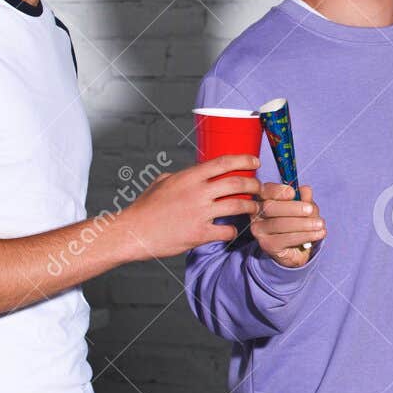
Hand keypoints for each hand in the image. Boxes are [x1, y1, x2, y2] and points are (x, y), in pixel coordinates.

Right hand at [118, 155, 260, 258]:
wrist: (133, 232)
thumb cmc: (144, 208)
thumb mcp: (161, 182)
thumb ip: (179, 176)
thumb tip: (188, 173)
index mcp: (189, 177)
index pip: (223, 162)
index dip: (244, 159)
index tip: (255, 161)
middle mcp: (198, 192)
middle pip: (238, 183)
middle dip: (254, 185)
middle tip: (259, 188)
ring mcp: (200, 213)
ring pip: (238, 206)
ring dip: (251, 207)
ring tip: (254, 208)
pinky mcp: (200, 233)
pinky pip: (227, 231)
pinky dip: (234, 231)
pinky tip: (233, 230)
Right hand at [250, 183, 325, 268]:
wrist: (298, 249)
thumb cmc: (299, 224)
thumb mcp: (305, 208)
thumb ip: (305, 199)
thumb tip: (305, 190)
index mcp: (265, 199)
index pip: (266, 191)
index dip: (277, 190)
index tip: (293, 192)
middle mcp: (258, 214)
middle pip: (270, 207)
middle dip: (292, 208)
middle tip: (310, 210)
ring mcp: (260, 231)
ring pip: (279, 224)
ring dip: (302, 223)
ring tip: (320, 224)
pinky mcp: (267, 245)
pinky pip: (286, 239)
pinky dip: (304, 235)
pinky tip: (317, 234)